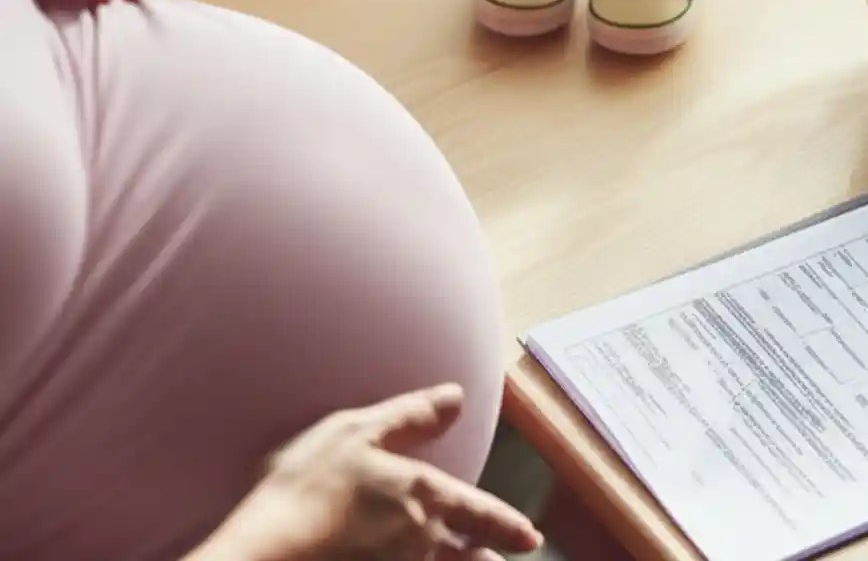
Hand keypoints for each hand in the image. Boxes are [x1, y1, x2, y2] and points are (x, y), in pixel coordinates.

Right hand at [187, 385, 541, 560]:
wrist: (263, 552)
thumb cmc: (305, 487)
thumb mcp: (356, 432)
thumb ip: (410, 415)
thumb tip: (456, 397)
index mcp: (424, 498)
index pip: (481, 514)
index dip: (508, 527)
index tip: (531, 539)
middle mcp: (421, 542)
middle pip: (468, 558)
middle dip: (486, 559)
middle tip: (498, 560)